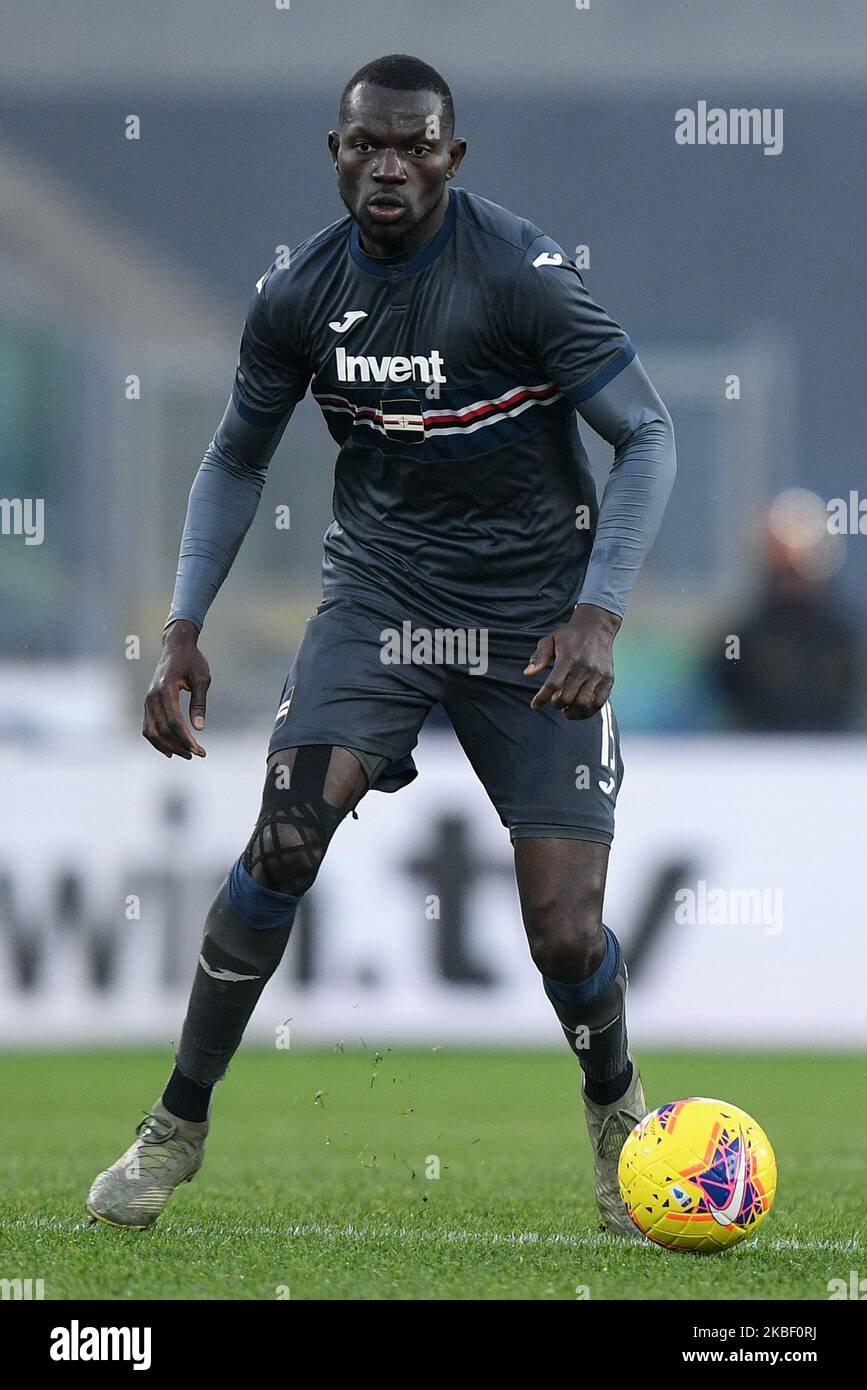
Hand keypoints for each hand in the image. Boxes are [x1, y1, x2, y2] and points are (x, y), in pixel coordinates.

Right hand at [142, 620, 210, 758]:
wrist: (176, 647)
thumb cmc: (192, 661)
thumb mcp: (202, 679)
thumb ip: (199, 703)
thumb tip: (199, 728)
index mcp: (165, 689)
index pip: (174, 722)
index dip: (186, 739)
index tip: (199, 750)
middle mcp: (152, 697)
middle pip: (162, 730)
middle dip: (180, 746)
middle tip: (198, 754)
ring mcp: (148, 701)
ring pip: (151, 732)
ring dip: (168, 747)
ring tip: (187, 754)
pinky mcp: (148, 704)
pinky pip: (148, 727)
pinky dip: (157, 741)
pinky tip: (170, 751)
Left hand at [524, 603, 620, 719]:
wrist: (596, 627)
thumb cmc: (570, 636)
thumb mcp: (550, 641)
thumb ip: (538, 657)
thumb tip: (527, 674)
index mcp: (568, 659)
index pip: (552, 685)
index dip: (541, 698)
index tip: (535, 705)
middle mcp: (584, 668)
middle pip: (567, 697)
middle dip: (556, 704)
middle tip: (554, 701)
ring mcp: (598, 675)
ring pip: (582, 703)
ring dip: (571, 712)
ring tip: (566, 710)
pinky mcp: (608, 679)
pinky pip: (598, 703)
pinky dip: (588, 712)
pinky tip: (579, 711)